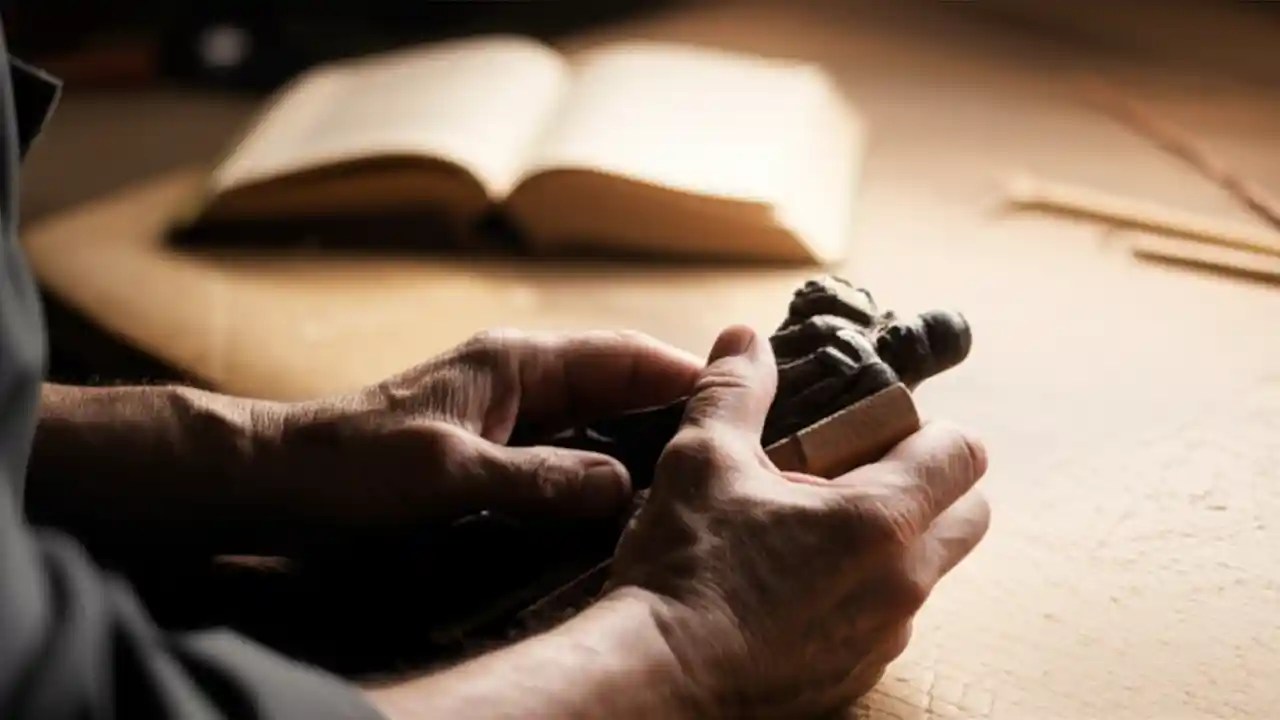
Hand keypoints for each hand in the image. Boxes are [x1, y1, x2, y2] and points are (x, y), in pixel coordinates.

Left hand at [267, 329, 700, 538]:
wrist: (280, 476)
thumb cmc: (354, 464)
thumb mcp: (452, 474)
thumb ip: (541, 480)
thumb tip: (625, 489)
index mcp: (518, 361)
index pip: (624, 355)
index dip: (685, 371)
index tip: (743, 394)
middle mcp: (520, 377)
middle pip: (619, 382)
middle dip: (675, 404)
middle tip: (738, 438)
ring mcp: (506, 410)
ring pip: (597, 415)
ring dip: (642, 436)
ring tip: (698, 468)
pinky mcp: (491, 445)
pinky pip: (567, 447)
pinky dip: (602, 463)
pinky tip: (626, 496)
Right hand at [609, 325, 988, 715]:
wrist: (657, 680)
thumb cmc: (685, 572)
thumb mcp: (702, 460)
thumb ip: (734, 391)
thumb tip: (746, 342)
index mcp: (881, 522)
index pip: (964, 453)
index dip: (928, 427)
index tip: (871, 429)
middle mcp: (902, 585)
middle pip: (968, 515)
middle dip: (927, 484)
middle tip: (847, 474)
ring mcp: (883, 639)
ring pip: (924, 572)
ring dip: (888, 542)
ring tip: (806, 532)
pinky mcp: (855, 678)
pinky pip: (884, 622)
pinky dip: (857, 594)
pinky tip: (788, 588)